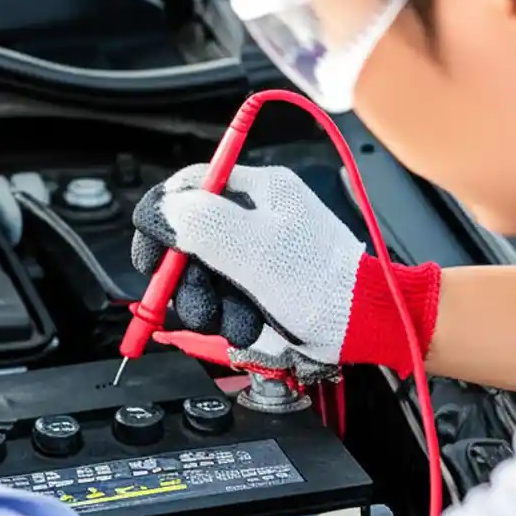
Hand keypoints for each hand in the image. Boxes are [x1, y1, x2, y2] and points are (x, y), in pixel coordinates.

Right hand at [131, 164, 440, 379]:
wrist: (364, 327)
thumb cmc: (323, 286)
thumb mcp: (255, 248)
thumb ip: (200, 223)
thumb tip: (157, 210)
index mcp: (259, 189)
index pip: (188, 188)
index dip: (161, 220)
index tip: (151, 255)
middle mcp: (256, 214)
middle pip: (189, 238)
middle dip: (185, 277)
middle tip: (191, 301)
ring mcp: (257, 250)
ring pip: (202, 273)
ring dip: (209, 304)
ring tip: (233, 319)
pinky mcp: (260, 283)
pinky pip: (223, 296)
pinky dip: (228, 316)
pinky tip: (248, 324)